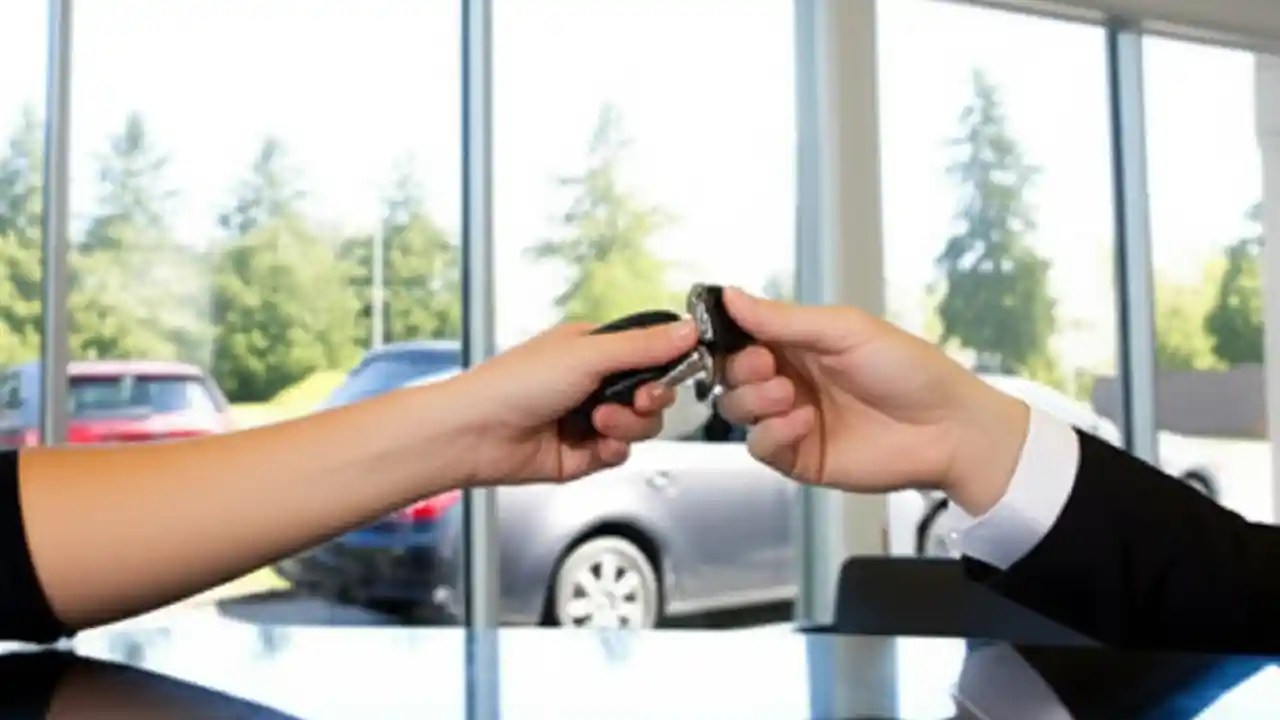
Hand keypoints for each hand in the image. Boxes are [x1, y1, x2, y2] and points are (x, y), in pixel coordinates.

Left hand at [451, 318, 699, 485]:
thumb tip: (689, 329)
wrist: (475, 434)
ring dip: (626, 427)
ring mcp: (588, 419)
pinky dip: (611, 450)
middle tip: (635, 400)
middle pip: (653, 394)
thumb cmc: (514, 383)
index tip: (670, 373)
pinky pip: (619, 453)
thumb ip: (643, 346)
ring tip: (596, 424)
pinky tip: (592, 446)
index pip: (652, 354)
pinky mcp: (583, 453)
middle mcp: (594, 382)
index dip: (668, 366)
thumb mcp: (587, 354)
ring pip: (640, 427)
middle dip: (648, 401)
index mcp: (595, 349)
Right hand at [715, 288, 1029, 514]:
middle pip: (729, 375)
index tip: (724, 333)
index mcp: (797, 343)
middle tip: (768, 366)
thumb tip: (730, 296)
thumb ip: (783, 318)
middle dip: (739, 369)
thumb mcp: (845, 330)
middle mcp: (787, 379)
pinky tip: (804, 421)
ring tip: (789, 395)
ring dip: (753, 399)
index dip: (725, 336)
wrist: (947, 429)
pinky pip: (759, 446)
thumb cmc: (908, 370)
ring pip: (736, 409)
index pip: (740, 336)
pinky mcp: (798, 457)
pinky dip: (772, 432)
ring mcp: (790, 420)